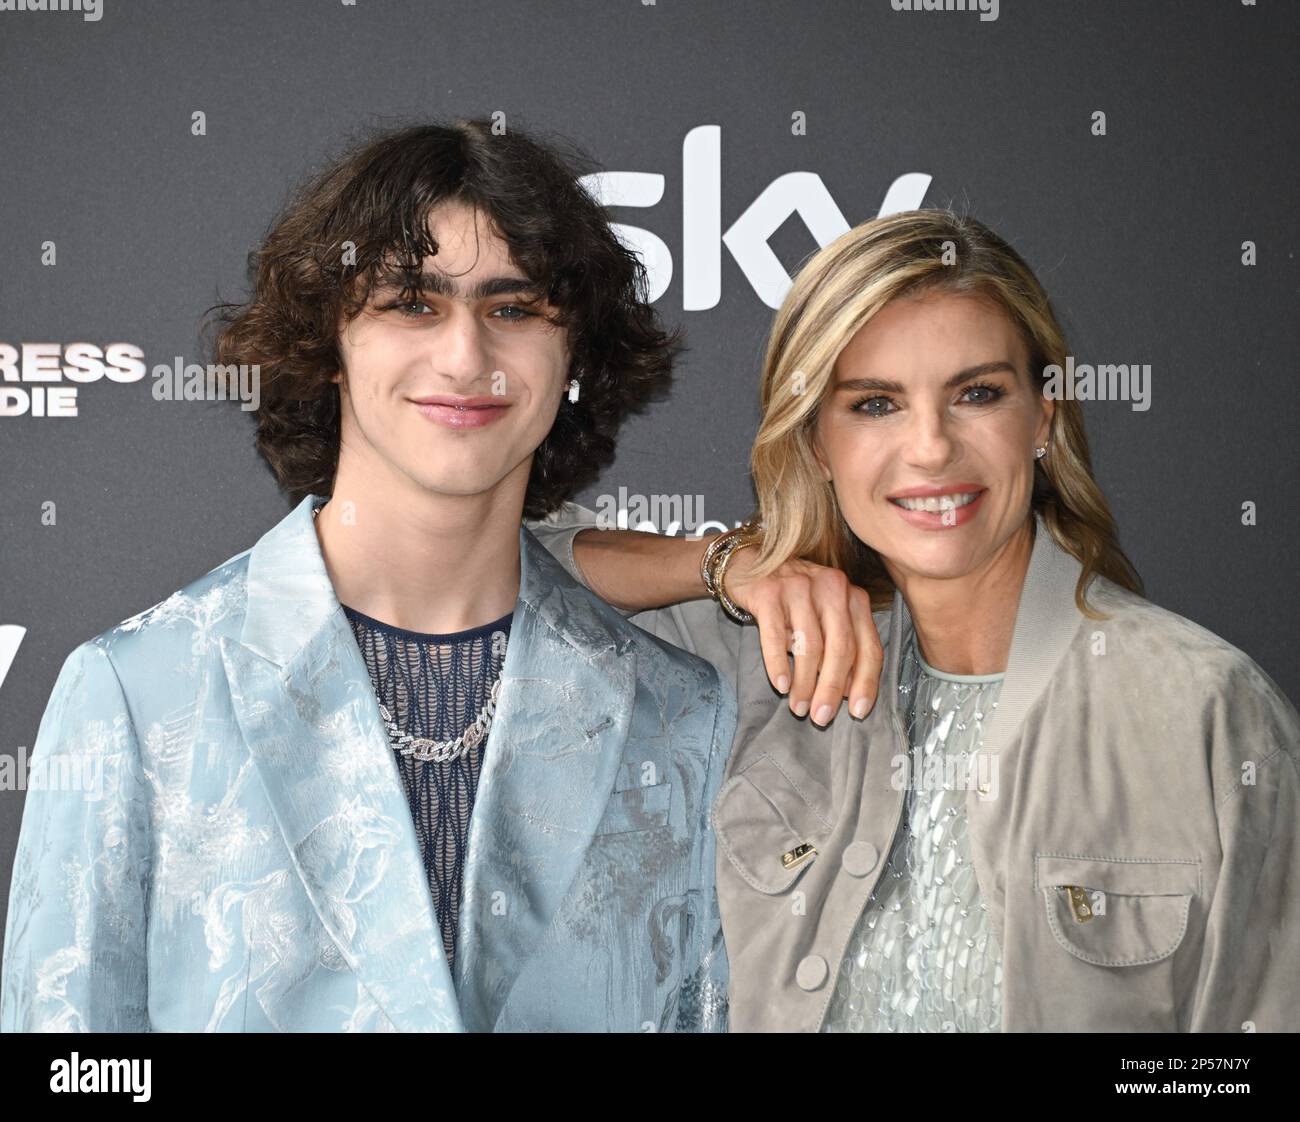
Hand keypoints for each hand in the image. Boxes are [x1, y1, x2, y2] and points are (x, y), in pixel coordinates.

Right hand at [723, 548, 882, 725]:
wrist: (749, 564)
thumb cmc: (793, 599)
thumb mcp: (824, 617)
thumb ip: (841, 647)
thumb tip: (850, 693)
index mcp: (853, 597)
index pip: (868, 646)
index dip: (866, 682)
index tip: (858, 712)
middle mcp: (832, 588)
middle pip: (841, 648)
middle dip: (832, 689)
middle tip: (821, 717)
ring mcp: (800, 587)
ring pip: (810, 646)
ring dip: (805, 683)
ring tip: (798, 707)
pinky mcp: (769, 592)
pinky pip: (775, 636)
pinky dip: (779, 664)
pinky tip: (780, 684)